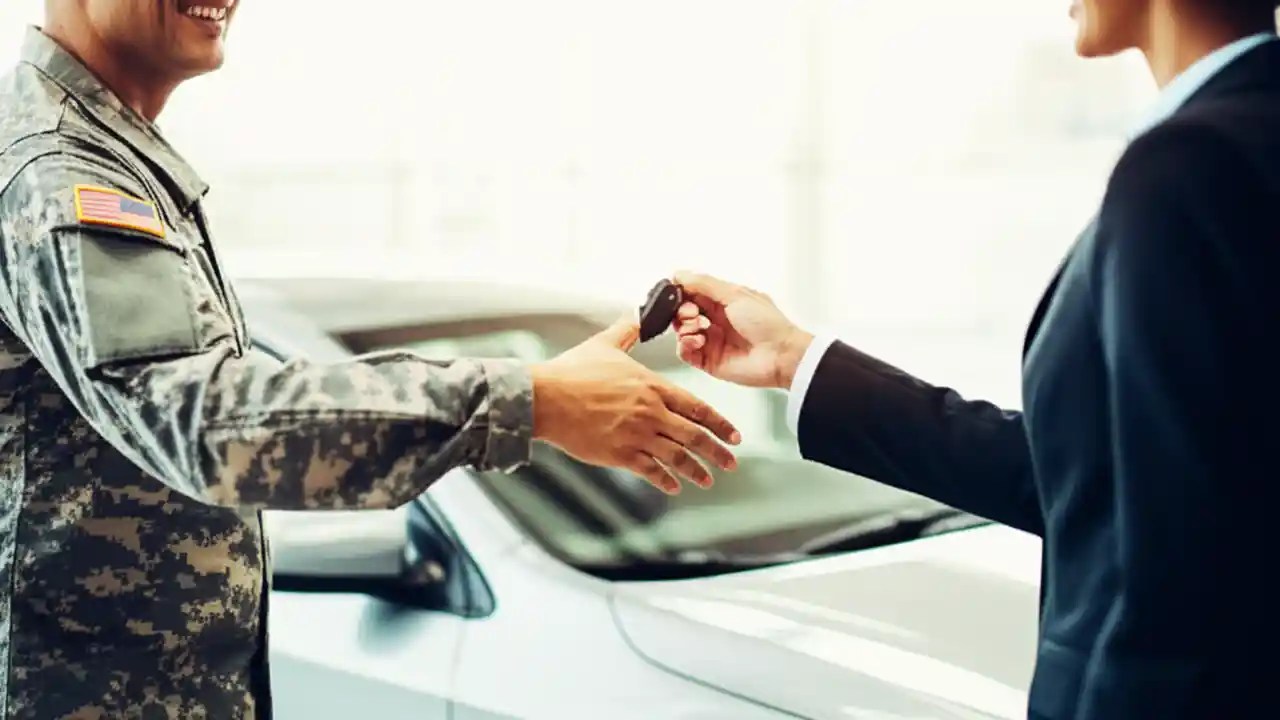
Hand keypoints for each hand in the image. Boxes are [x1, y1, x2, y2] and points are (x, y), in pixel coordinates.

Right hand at [530, 316, 740, 494]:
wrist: (545, 397)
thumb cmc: (572, 371)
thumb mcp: (604, 344)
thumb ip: (627, 331)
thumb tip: (636, 313)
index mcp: (653, 386)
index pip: (696, 407)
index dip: (719, 423)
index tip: (734, 435)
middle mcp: (651, 412)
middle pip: (694, 435)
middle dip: (717, 451)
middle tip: (731, 462)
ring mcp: (636, 434)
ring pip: (676, 456)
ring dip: (695, 470)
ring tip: (707, 480)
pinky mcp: (619, 453)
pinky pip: (650, 470)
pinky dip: (664, 480)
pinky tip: (673, 487)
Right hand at [670, 270, 814, 389]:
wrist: (780, 355)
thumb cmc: (768, 324)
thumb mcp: (735, 294)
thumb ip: (705, 284)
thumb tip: (680, 274)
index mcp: (723, 301)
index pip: (692, 293)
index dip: (682, 292)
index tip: (677, 292)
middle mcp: (716, 320)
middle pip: (683, 312)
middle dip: (682, 310)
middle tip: (692, 312)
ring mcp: (711, 340)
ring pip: (681, 331)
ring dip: (685, 327)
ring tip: (701, 327)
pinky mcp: (708, 360)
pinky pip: (684, 352)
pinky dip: (685, 345)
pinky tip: (699, 341)